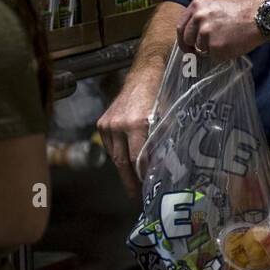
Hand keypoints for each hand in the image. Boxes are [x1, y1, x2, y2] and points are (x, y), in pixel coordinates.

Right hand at [97, 71, 160, 196]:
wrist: (144, 75)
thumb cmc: (161, 96)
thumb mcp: (168, 119)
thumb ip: (163, 142)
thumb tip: (164, 167)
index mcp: (137, 124)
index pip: (137, 160)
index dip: (141, 177)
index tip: (146, 190)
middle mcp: (119, 125)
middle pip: (122, 162)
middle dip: (129, 180)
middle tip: (135, 195)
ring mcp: (108, 124)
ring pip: (114, 155)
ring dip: (124, 168)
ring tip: (134, 181)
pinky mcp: (102, 122)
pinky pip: (110, 146)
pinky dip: (118, 154)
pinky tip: (127, 161)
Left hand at [176, 0, 265, 61]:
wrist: (262, 15)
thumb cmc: (244, 9)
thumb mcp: (217, 3)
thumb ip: (203, 15)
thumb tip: (194, 32)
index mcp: (197, 5)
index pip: (181, 26)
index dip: (184, 38)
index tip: (188, 45)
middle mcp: (198, 17)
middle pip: (187, 39)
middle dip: (194, 47)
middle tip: (206, 48)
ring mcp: (206, 33)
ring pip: (201, 49)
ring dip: (211, 49)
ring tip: (227, 40)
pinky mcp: (215, 46)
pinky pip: (214, 56)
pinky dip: (222, 54)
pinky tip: (233, 44)